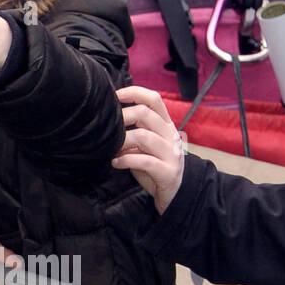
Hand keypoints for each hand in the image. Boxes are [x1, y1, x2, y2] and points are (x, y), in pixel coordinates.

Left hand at [111, 85, 185, 213]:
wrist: (176, 191)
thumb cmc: (155, 163)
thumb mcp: (146, 143)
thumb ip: (135, 129)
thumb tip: (108, 118)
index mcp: (166, 124)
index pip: (153, 99)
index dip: (134, 93)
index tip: (114, 96)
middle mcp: (170, 135)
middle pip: (145, 114)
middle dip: (122, 117)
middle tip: (108, 127)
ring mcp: (171, 153)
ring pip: (143, 136)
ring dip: (122, 141)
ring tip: (112, 148)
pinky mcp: (168, 171)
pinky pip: (144, 161)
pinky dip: (126, 160)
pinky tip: (116, 163)